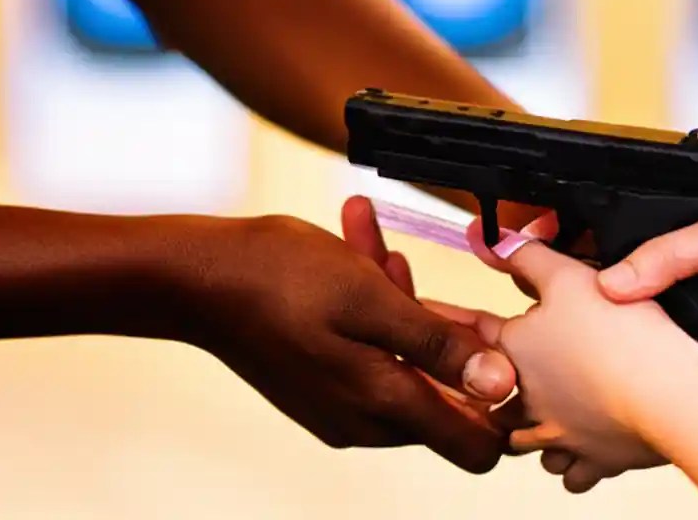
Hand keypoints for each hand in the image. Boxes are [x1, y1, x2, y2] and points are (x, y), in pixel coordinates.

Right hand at [159, 208, 516, 472]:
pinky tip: (351, 255)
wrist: (195, 279)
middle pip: (439, 391)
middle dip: (435, 325)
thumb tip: (501, 384)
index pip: (477, 448)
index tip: (490, 344)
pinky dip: (368, 311)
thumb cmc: (279, 278)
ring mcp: (339, 407)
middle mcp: (365, 421)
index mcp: (385, 405)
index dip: (500, 404)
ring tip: (369, 248)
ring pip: (401, 361)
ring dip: (398, 305)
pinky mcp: (319, 387)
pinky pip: (367, 354)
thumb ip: (439, 347)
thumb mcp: (373, 299)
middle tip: (403, 267)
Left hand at [443, 230, 677, 492]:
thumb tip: (490, 240)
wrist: (668, 392)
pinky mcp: (592, 461)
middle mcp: (525, 400)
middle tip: (517, 372)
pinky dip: (572, 462)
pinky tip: (582, 444)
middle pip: (494, 396)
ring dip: (533, 428)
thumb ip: (526, 256)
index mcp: (512, 351)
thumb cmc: (619, 333)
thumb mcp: (567, 275)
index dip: (458, 318)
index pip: (468, 331)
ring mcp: (557, 436)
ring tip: (550, 412)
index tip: (444, 316)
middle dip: (502, 386)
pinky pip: (570, 473)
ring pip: (527, 440)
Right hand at [592, 196, 697, 408]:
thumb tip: (610, 287)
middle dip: (649, 323)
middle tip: (629, 336)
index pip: (634, 245)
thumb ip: (665, 257)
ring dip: (695, 358)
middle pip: (655, 303)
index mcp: (694, 229)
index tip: (583, 289)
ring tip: (688, 360)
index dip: (607, 265)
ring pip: (689, 346)